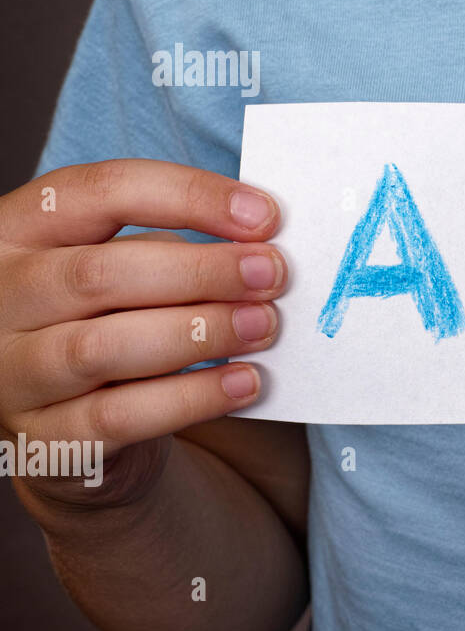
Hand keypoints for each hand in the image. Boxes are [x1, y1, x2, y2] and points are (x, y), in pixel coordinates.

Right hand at [0, 159, 284, 508]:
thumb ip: (178, 246)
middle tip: (271, 275)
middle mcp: (1, 297)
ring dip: (200, 333)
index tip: (265, 215)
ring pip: (104, 348)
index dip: (189, 196)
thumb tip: (258, 247)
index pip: (100, 192)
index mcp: (20, 229)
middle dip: (201, 271)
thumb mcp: (131, 266)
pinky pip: (123, 417)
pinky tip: (245, 380)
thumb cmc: (113, 318)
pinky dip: (194, 396)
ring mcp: (12, 372)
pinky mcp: (46, 439)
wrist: (72, 423)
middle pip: (99, 273)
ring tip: (264, 325)